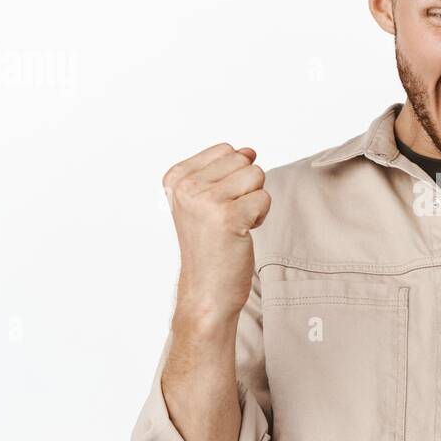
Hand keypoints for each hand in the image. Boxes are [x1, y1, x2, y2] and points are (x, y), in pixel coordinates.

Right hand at [162, 142, 270, 325]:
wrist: (206, 290)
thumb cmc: (209, 245)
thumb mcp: (204, 200)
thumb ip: (223, 169)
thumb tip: (249, 150)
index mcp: (175, 177)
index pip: (226, 150)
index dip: (233, 177)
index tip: (217, 205)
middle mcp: (186, 186)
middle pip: (243, 160)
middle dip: (246, 187)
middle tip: (228, 216)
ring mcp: (205, 200)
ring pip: (256, 176)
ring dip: (254, 201)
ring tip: (234, 224)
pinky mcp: (228, 216)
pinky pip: (264, 198)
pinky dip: (260, 216)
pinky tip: (241, 233)